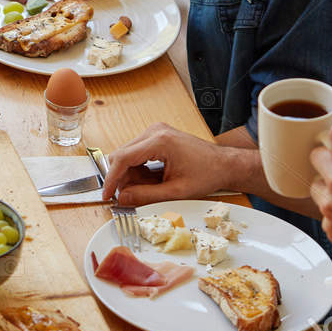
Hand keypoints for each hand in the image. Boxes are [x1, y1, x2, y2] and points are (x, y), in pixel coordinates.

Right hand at [101, 122, 233, 205]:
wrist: (224, 165)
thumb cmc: (207, 174)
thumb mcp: (176, 191)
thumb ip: (146, 196)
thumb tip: (122, 199)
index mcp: (159, 141)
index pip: (123, 158)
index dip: (112, 179)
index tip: (107, 195)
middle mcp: (155, 131)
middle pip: (122, 155)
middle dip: (121, 178)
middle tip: (127, 197)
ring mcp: (155, 131)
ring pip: (127, 155)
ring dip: (130, 174)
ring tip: (147, 189)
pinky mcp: (157, 136)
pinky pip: (137, 153)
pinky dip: (138, 169)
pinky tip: (151, 180)